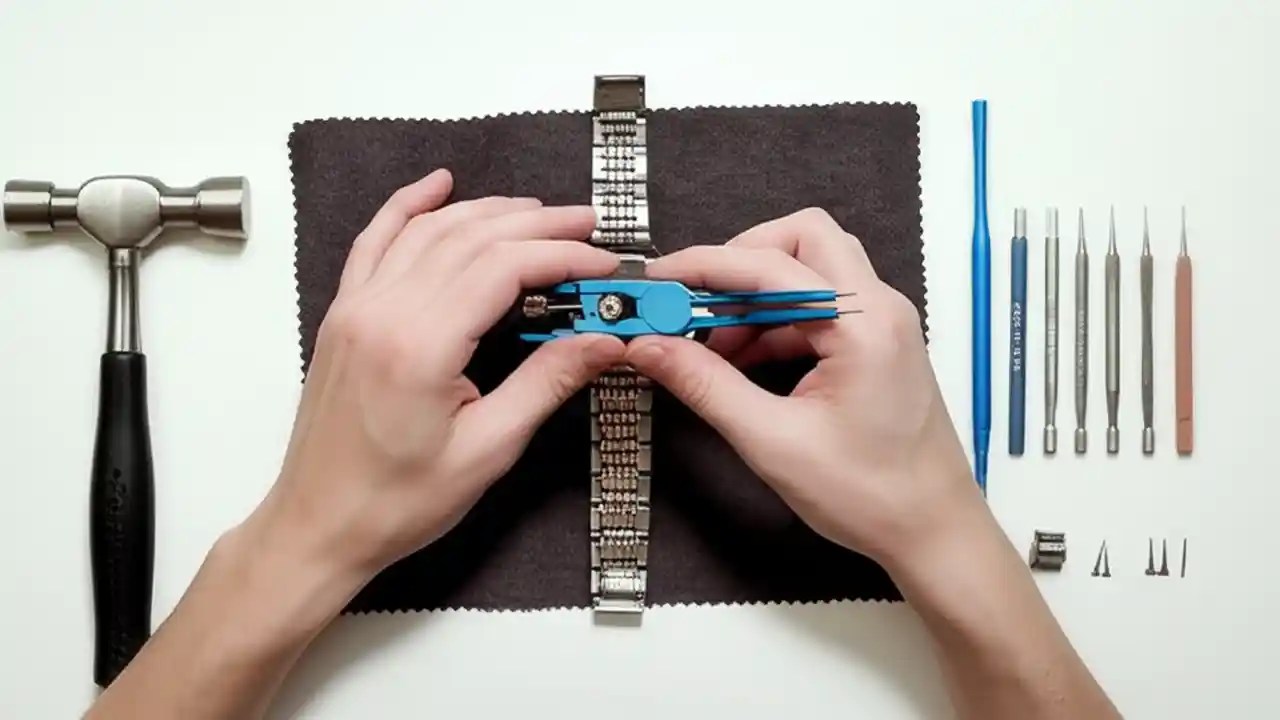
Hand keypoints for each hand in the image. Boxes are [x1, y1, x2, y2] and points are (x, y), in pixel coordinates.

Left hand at [248, 169, 625, 579]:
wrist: (318, 527)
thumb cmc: (396, 503)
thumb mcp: (487, 450)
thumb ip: (547, 383)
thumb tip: (605, 342)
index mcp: (419, 346)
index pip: (503, 269)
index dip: (560, 256)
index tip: (603, 264)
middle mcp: (382, 312)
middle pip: (470, 238)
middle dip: (537, 225)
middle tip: (588, 225)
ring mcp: (356, 309)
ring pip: (428, 231)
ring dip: (487, 212)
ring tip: (540, 212)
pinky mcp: (343, 316)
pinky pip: (375, 242)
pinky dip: (407, 207)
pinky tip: (437, 185)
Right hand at [623, 208, 983, 569]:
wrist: (934, 533)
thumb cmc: (871, 496)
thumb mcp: (772, 441)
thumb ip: (706, 386)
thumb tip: (650, 346)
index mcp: (863, 323)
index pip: (769, 264)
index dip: (702, 266)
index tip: (656, 281)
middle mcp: (879, 307)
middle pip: (800, 238)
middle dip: (738, 260)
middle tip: (692, 301)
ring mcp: (881, 323)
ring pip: (809, 268)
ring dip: (754, 294)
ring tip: (708, 344)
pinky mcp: (875, 343)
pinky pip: (817, 306)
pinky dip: (772, 320)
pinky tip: (739, 362)